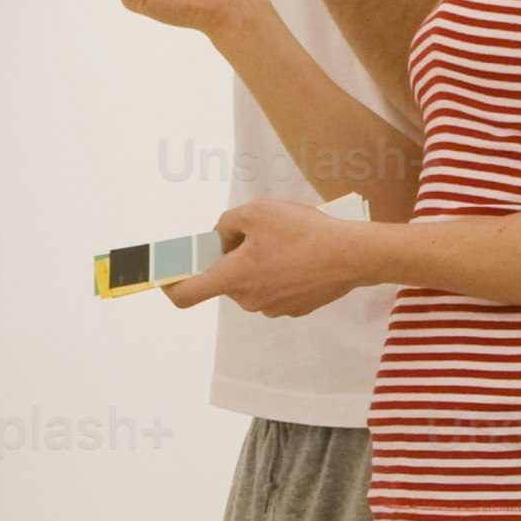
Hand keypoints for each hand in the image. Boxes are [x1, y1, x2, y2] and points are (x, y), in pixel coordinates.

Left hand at [171, 196, 381, 319]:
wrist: (352, 255)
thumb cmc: (303, 232)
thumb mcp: (256, 212)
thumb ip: (227, 224)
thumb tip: (223, 237)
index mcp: (233, 278)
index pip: (186, 294)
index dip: (170, 284)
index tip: (168, 274)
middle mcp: (249, 300)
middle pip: (226, 281)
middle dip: (232, 259)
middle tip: (253, 234)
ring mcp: (273, 308)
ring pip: (252, 284)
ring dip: (258, 265)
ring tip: (284, 241)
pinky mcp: (296, 308)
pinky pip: (276, 289)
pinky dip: (280, 273)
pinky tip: (299, 254)